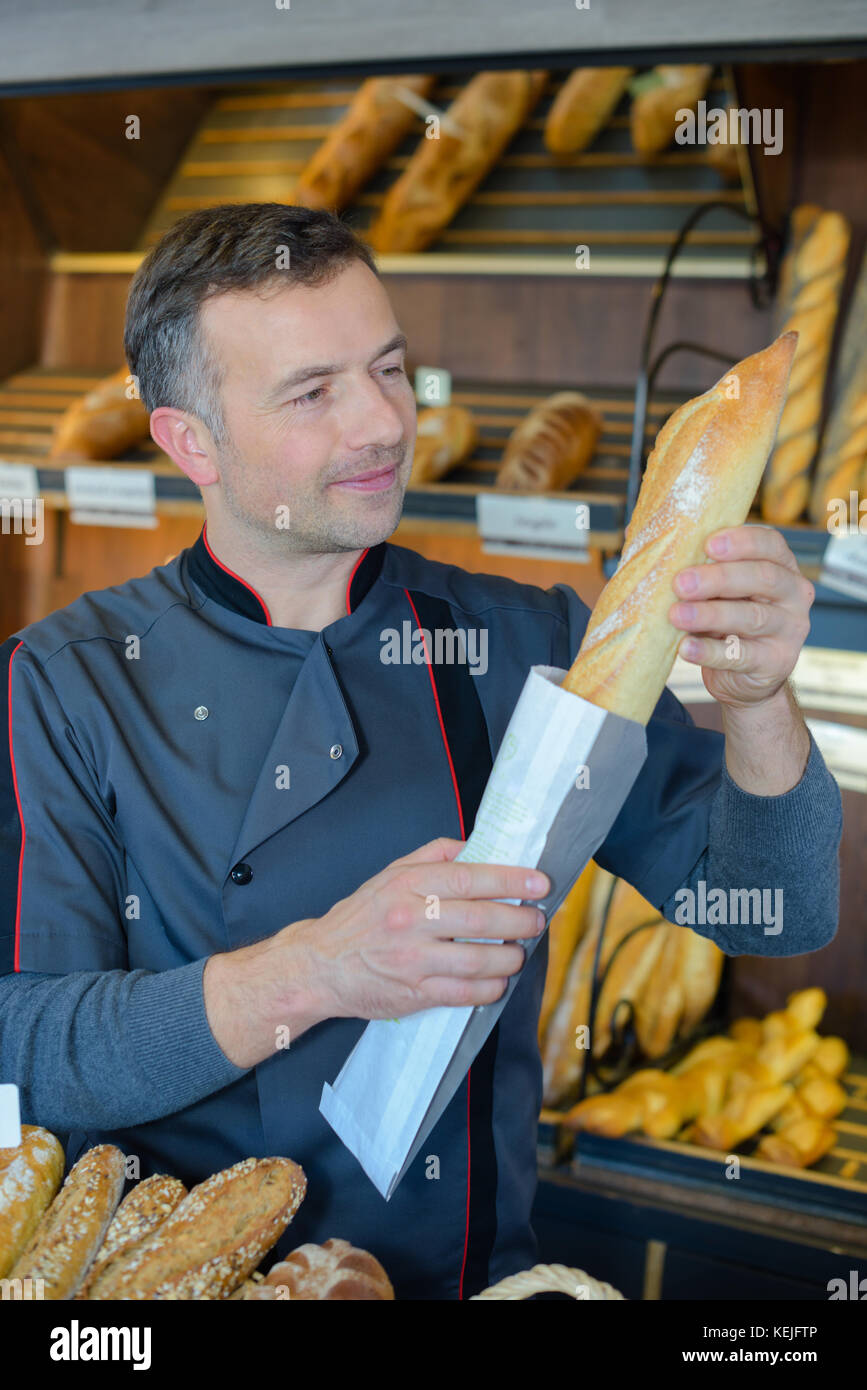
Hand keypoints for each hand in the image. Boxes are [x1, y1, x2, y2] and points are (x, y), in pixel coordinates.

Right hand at [285, 836, 549, 1019]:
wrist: (320, 965)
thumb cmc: (360, 917)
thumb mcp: (391, 873)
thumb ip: (435, 855)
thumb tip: (477, 845)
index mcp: (408, 885)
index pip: (470, 877)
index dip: (511, 880)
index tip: (539, 883)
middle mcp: (411, 920)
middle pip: (480, 920)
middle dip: (520, 921)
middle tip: (537, 920)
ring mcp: (412, 960)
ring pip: (479, 960)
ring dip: (510, 957)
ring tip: (518, 952)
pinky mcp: (414, 994)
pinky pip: (465, 993)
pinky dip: (491, 987)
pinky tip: (498, 979)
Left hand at [668, 524, 813, 709]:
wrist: (743, 677)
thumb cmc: (726, 620)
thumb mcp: (718, 592)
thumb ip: (701, 570)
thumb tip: (650, 545)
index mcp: (782, 566)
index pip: (771, 544)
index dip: (742, 541)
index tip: (708, 545)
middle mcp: (793, 595)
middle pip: (762, 577)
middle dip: (719, 578)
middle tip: (681, 583)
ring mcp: (789, 631)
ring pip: (752, 617)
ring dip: (710, 614)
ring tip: (676, 615)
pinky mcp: (776, 663)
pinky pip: (740, 655)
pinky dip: (710, 651)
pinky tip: (685, 647)